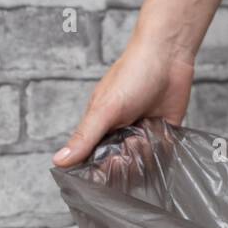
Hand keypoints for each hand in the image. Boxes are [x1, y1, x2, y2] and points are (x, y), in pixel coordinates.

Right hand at [52, 41, 195, 166]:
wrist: (168, 58)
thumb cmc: (132, 76)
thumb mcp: (104, 109)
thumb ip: (85, 137)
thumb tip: (59, 161)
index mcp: (100, 128)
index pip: (95, 161)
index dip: (101, 169)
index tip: (109, 166)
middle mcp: (120, 134)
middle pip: (122, 166)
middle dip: (127, 162)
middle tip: (132, 142)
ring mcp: (143, 135)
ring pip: (144, 164)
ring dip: (147, 155)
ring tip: (147, 131)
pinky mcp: (165, 135)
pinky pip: (163, 155)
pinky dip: (164, 151)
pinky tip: (163, 137)